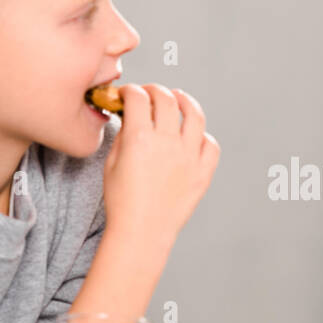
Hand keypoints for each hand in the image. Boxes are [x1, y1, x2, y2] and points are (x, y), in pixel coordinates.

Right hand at [102, 84, 219, 245]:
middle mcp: (168, 143)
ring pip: (195, 115)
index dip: (131, 91)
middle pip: (167, 99)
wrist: (142, 232)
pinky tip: (193, 135)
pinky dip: (202, 136)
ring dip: (185, 101)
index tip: (127, 94)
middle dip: (155, 90)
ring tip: (179, 99)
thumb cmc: (122, 201)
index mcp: (140, 138)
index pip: (138, 98)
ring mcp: (189, 157)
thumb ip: (124, 134)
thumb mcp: (112, 163)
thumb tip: (131, 116)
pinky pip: (210, 145)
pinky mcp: (203, 173)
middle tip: (150, 93)